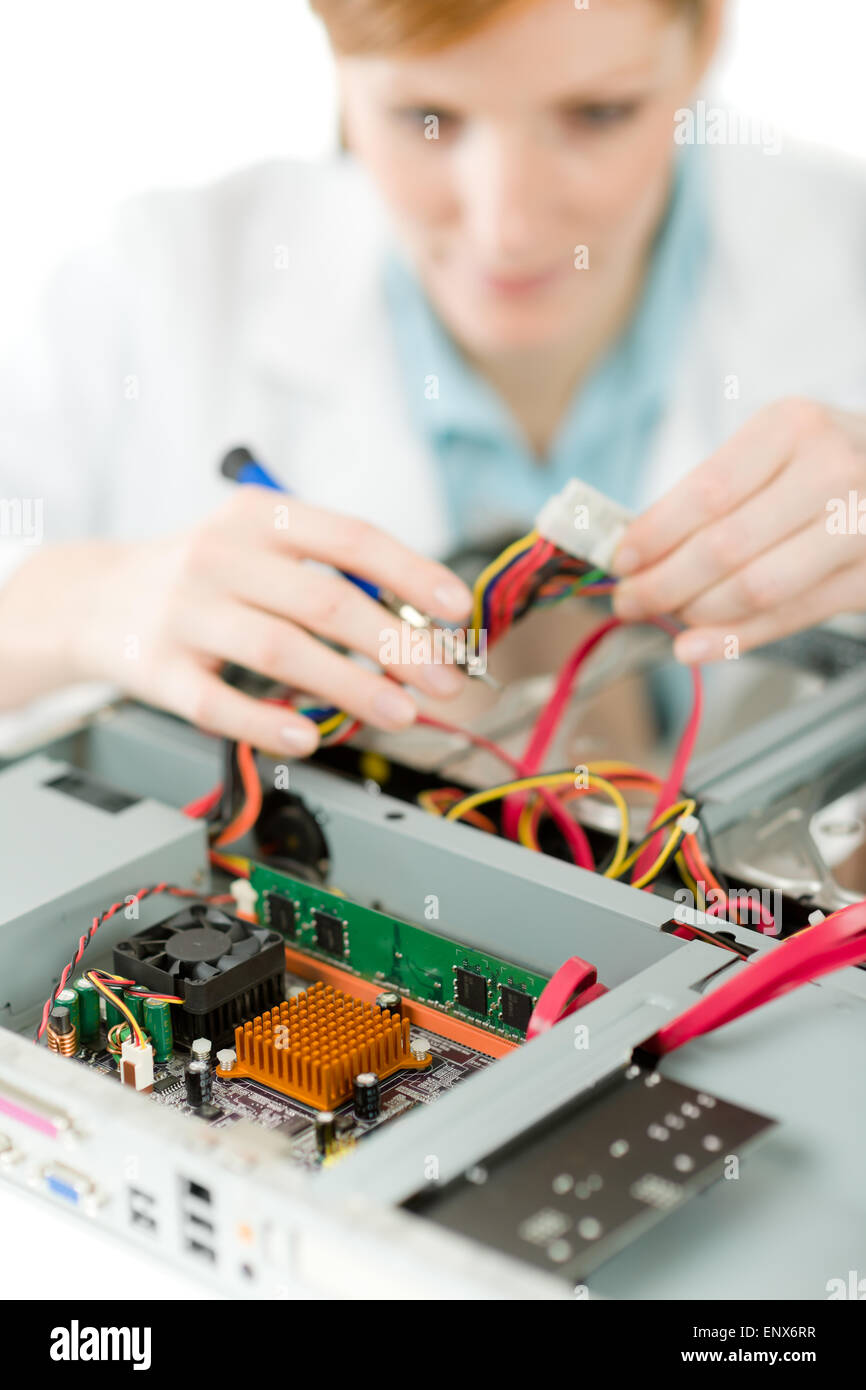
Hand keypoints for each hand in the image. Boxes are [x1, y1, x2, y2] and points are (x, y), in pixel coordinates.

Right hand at [0, 488, 472, 751]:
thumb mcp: (256, 545)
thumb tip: (419, 624)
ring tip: (399, 713)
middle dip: (396, 645)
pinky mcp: (157, 667)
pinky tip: (308, 738)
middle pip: (325, 602)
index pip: (351, 537)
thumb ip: (327, 572)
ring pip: (281, 652)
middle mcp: (220, 556)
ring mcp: (185, 612)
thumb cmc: (200, 576)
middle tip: (442, 680)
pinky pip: (217, 702)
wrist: (94, 598)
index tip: (458, 609)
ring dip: (350, 687)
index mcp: (257, 517)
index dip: (412, 573)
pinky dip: (266, 723)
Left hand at [610, 398, 865, 660]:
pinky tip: (695, 647)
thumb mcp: (775, 448)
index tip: (620, 560)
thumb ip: (713, 494)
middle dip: (662, 583)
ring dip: (695, 612)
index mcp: (793, 426)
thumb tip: (636, 550)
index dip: (654, 534)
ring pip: (755, 587)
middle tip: (629, 600)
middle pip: (724, 546)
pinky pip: (789, 617)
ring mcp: (859, 527)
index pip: (707, 493)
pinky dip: (733, 639)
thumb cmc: (823, 463)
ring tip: (665, 617)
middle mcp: (831, 472)